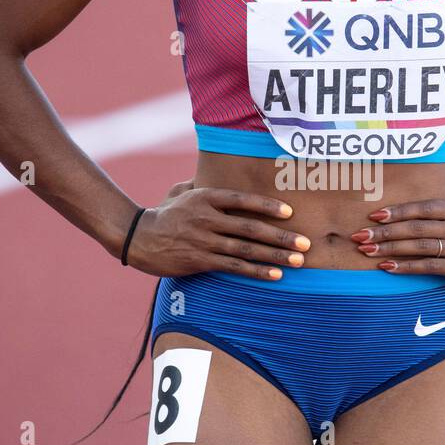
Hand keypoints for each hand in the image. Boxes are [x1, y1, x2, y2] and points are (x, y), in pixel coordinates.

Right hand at [125, 184, 310, 278]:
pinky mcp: (200, 261)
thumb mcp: (183, 191)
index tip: (290, 212)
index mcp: (205, 196)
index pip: (242, 199)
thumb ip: (206, 182)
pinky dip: (256, 270)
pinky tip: (275, 274)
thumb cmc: (167, 213)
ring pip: (246, 249)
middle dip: (281, 236)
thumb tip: (225, 170)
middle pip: (250, 227)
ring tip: (297, 260)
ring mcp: (204, 240)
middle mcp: (207, 218)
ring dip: (274, 255)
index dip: (267, 205)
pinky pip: (233, 266)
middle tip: (305, 243)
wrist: (139, 238)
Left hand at [350, 198, 444, 288]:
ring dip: (389, 248)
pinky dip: (405, 266)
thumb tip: (411, 208)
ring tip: (367, 251)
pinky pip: (427, 266)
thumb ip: (443, 209)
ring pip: (418, 246)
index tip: (373, 216)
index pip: (420, 208)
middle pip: (414, 227)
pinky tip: (387, 266)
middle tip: (359, 236)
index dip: (396, 212)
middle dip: (383, 232)